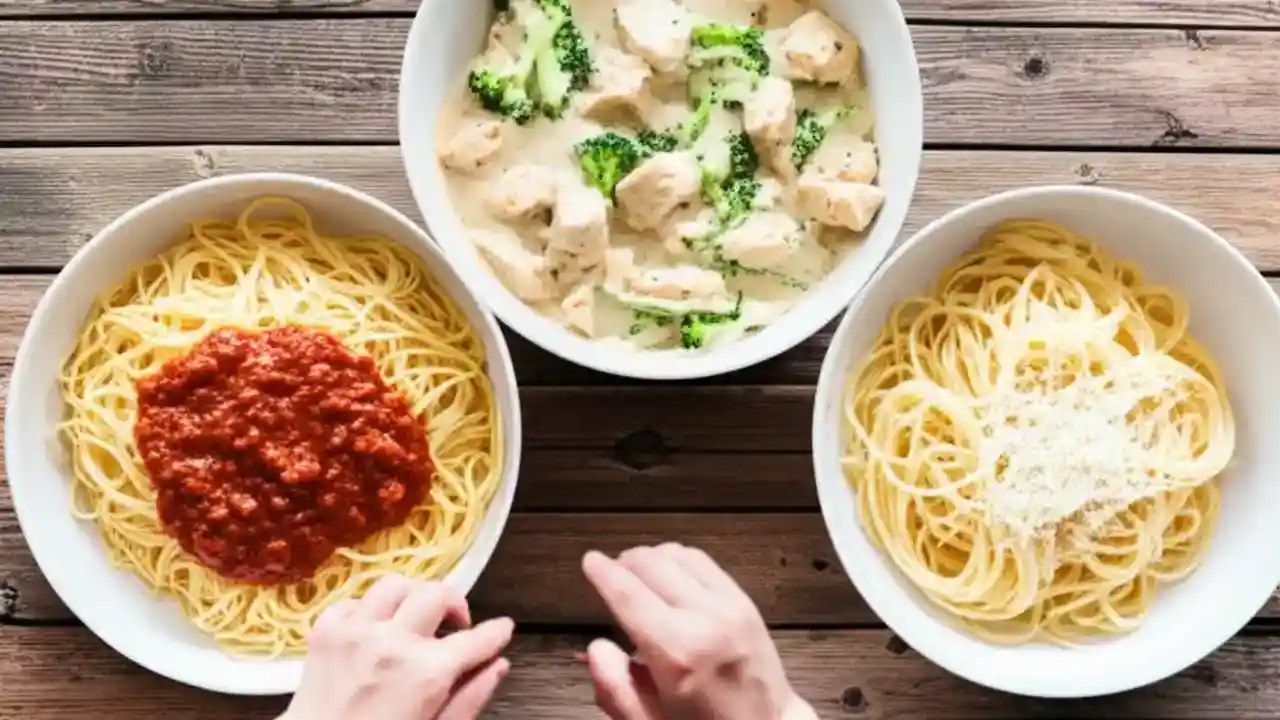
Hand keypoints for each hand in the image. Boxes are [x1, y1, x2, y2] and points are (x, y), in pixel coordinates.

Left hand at [282, 575, 513, 719]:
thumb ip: (470, 698)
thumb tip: (498, 665)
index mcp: (425, 673)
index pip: (475, 639)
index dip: (496, 632)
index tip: (502, 628)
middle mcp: (392, 642)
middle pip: (437, 595)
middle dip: (456, 604)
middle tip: (457, 624)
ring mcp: (356, 631)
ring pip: (396, 585)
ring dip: (413, 597)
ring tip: (416, 617)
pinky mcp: (325, 630)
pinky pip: (354, 601)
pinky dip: (368, 611)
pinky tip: (375, 630)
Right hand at [582, 545, 815, 719]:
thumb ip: (616, 689)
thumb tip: (596, 649)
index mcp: (678, 654)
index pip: (628, 594)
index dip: (603, 572)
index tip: (590, 561)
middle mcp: (705, 621)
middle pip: (652, 564)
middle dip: (625, 563)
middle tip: (611, 573)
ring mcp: (730, 607)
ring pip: (678, 556)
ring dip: (652, 558)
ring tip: (638, 574)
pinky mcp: (745, 603)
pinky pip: (705, 563)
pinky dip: (680, 560)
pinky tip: (670, 574)